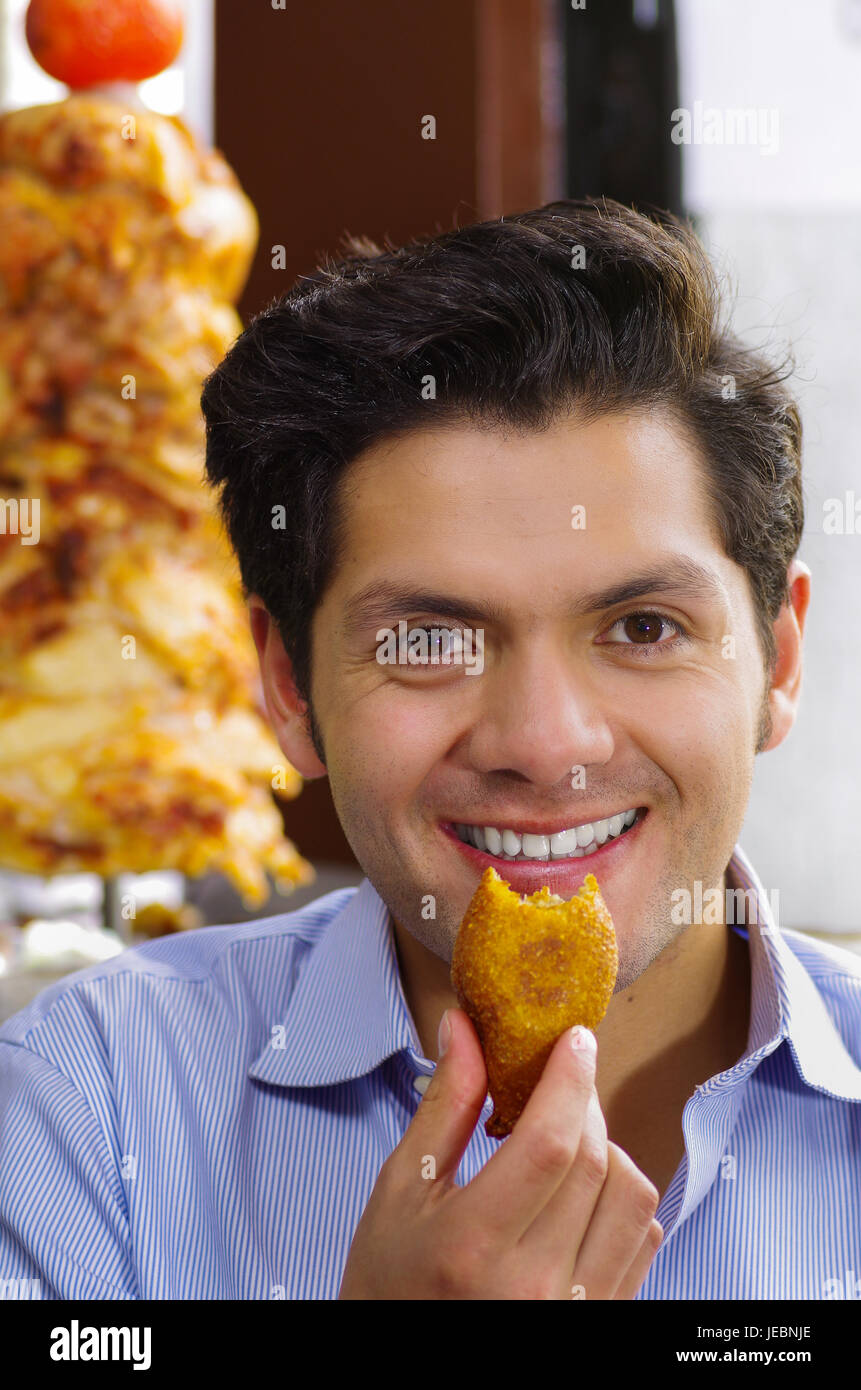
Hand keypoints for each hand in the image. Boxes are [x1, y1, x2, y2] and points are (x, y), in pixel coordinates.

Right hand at [338, 1008, 662, 1298]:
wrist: (404, 1374)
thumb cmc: (390, 1284)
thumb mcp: (399, 1193)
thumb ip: (445, 1108)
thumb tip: (466, 1029)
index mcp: (473, 1246)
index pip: (549, 1143)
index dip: (570, 1080)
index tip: (574, 1038)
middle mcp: (533, 1286)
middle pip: (594, 1162)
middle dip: (584, 1102)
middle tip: (561, 1078)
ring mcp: (575, 1313)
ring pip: (632, 1196)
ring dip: (608, 1150)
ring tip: (566, 1144)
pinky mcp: (602, 1323)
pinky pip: (643, 1240)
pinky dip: (622, 1199)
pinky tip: (582, 1194)